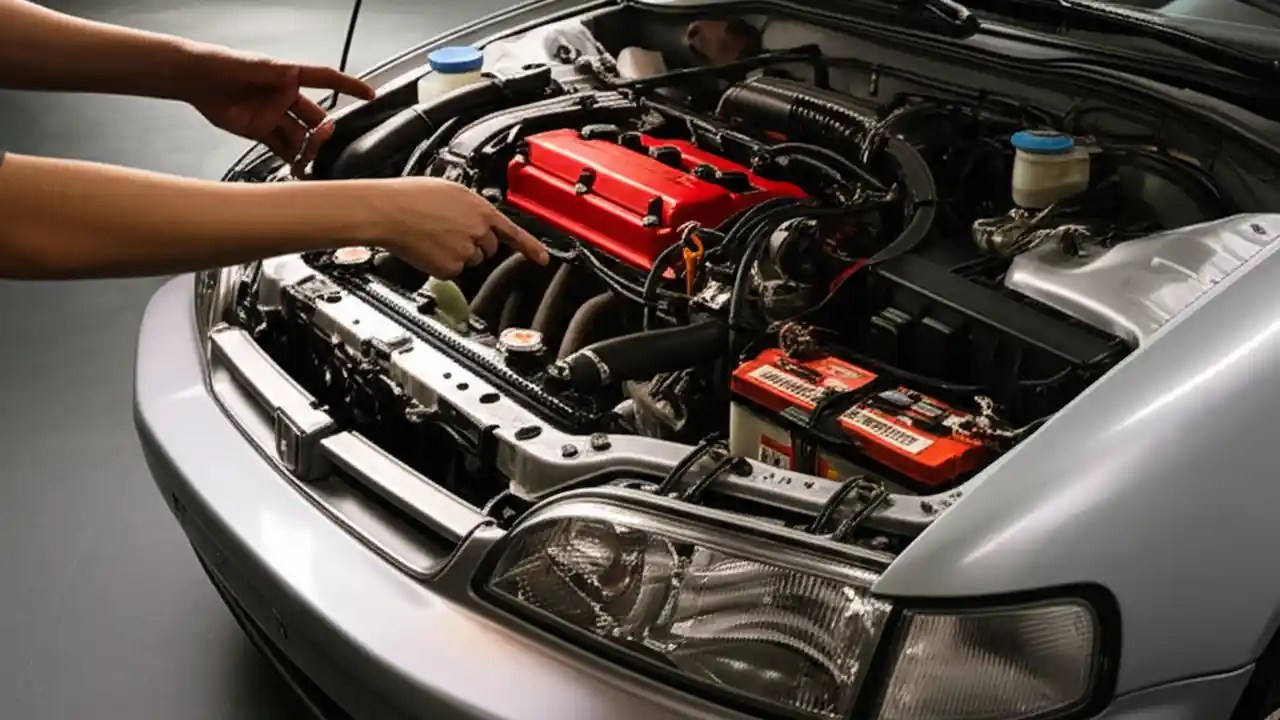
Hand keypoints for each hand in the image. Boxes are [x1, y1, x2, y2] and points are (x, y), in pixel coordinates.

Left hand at [178, 42, 375, 164]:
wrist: (196, 79)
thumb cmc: (223, 63)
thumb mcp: (251, 65)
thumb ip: (273, 72)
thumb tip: (294, 74)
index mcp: (289, 77)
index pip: (325, 80)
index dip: (349, 86)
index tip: (370, 95)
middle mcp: (286, 98)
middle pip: (315, 117)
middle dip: (322, 131)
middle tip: (321, 140)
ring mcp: (275, 116)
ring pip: (301, 136)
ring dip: (306, 148)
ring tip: (306, 159)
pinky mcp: (261, 131)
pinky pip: (282, 147)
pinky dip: (290, 157)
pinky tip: (295, 165)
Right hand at [362, 178, 548, 277]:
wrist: (389, 211)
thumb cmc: (410, 197)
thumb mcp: (450, 192)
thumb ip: (470, 207)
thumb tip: (474, 219)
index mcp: (481, 209)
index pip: (514, 232)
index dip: (531, 247)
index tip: (542, 259)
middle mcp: (478, 231)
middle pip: (488, 249)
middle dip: (474, 244)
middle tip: (448, 232)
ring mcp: (466, 251)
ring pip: (470, 261)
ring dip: (457, 253)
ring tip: (433, 236)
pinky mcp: (451, 268)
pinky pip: (452, 272)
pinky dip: (441, 264)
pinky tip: (427, 248)